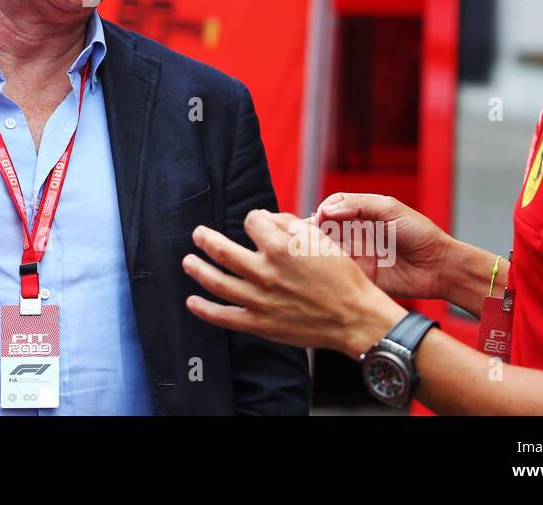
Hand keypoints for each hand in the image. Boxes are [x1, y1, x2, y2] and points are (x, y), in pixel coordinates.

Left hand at [183, 210, 405, 357]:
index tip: (256, 224)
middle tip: (198, 234)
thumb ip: (288, 224)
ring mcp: (259, 299)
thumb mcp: (319, 239)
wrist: (354, 317)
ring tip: (187, 262)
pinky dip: (204, 310)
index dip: (253, 219)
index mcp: (280, 247)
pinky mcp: (259, 324)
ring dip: (197, 269)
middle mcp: (265, 271)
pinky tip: (191, 301)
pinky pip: (224, 317)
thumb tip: (262, 217)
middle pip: (221, 250)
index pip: (250, 221)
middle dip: (205, 238)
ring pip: (216, 282)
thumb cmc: (341, 276)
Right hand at [315, 192, 453, 301]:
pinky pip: (336, 272)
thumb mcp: (390, 209)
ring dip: (313, 249)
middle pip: (322, 229)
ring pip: (324, 250)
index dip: (322, 211)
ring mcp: (355, 256)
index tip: (321, 217)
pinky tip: (319, 267)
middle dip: (310, 230)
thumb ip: (359, 204)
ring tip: (308, 250)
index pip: (330, 208)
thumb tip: (328, 209)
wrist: (439, 266)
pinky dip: (325, 269)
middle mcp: (354, 234)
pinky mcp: (358, 276)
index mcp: (360, 215)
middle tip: (303, 234)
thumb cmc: (420, 234)